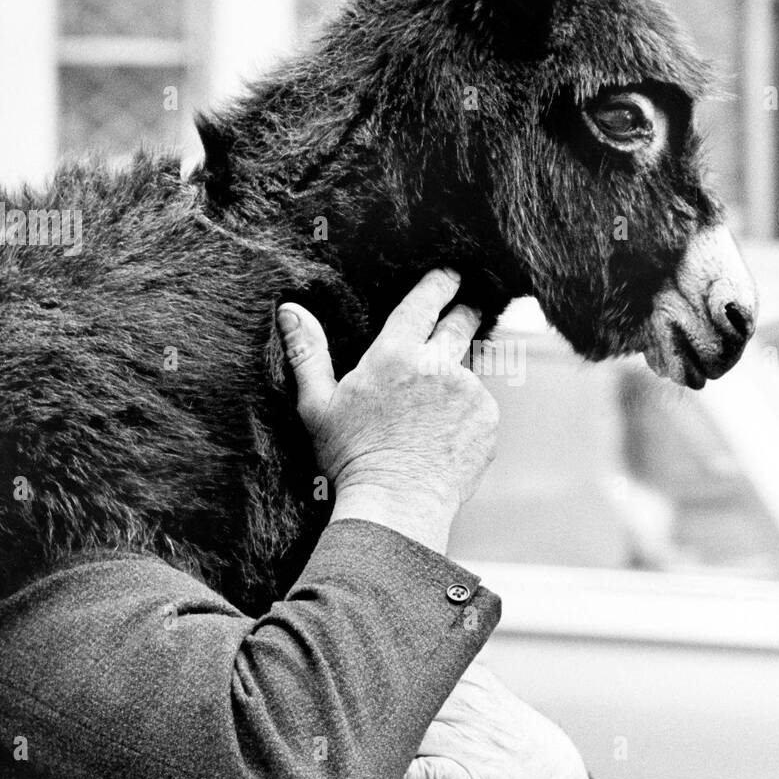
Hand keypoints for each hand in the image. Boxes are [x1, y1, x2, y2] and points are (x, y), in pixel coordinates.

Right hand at [277, 269, 498, 552]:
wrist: (398, 505)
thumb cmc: (352, 458)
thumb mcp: (317, 406)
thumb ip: (307, 353)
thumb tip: (290, 310)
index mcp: (395, 355)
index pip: (424, 303)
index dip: (440, 283)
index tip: (450, 273)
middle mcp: (437, 366)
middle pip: (461, 324)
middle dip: (464, 312)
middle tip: (465, 310)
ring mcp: (468, 392)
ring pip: (468, 371)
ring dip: (456, 377)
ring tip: (433, 408)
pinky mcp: (487, 420)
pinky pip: (478, 407)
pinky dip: (466, 414)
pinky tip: (444, 437)